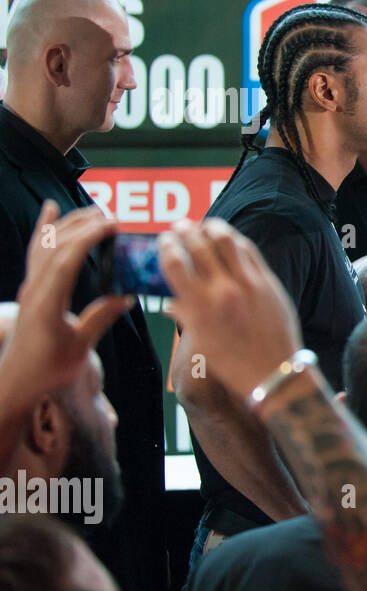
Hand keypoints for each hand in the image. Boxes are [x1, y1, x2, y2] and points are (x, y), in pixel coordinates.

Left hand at [2, 201, 134, 404]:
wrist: (16, 381)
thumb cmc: (48, 369)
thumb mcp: (80, 347)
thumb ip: (100, 318)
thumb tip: (125, 297)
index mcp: (47, 303)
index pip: (66, 261)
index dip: (88, 238)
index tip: (111, 224)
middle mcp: (34, 289)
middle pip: (55, 246)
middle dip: (82, 225)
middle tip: (111, 214)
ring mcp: (29, 287)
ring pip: (44, 244)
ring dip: (67, 222)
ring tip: (92, 210)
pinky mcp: (31, 288)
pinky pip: (36, 250)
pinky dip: (44, 228)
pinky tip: (50, 210)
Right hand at [158, 219, 302, 398]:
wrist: (272, 372)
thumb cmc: (232, 362)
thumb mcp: (199, 340)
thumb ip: (185, 314)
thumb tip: (169, 299)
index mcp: (199, 308)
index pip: (174, 263)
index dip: (166, 246)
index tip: (164, 241)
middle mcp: (222, 291)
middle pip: (197, 245)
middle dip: (184, 230)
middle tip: (179, 226)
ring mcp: (248, 284)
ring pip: (226, 240)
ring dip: (211, 227)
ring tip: (204, 226)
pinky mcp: (268, 282)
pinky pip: (248, 250)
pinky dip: (234, 240)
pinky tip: (228, 238)